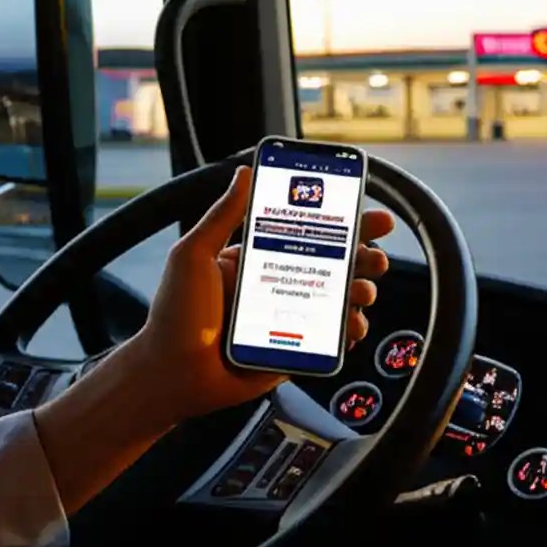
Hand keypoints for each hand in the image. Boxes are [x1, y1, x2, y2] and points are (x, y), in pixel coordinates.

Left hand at [127, 164, 395, 426]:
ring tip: (362, 293)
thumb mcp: (194, 255)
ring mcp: (287, 319)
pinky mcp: (292, 351)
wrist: (171, 374)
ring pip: (338, 301)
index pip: (306, 232)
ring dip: (360, 293)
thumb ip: (222, 216)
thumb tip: (244, 173)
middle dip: (363, 258)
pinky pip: (330, 339)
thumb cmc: (175, 314)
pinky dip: (348, 331)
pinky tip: (352, 326)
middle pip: (333, 265)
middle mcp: (275, 286)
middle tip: (375, 258)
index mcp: (255, 259)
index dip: (342, 222)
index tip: (369, 213)